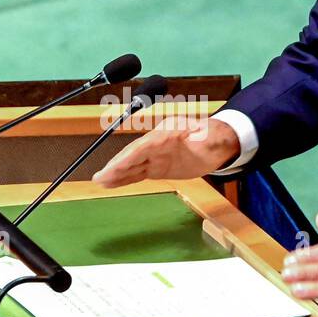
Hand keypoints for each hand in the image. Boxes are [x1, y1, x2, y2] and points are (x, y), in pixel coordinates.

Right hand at [92, 116, 240, 187]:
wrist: (217, 142)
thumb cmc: (215, 137)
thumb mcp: (212, 135)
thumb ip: (203, 136)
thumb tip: (197, 136)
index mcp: (167, 133)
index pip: (145, 146)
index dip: (129, 156)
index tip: (116, 165)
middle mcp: (157, 142)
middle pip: (133, 154)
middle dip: (116, 165)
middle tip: (100, 177)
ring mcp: (155, 155)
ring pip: (133, 164)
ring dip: (116, 173)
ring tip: (100, 181)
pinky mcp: (157, 166)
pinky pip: (138, 172)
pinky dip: (125, 178)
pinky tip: (112, 183)